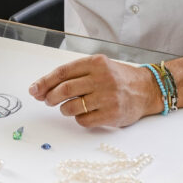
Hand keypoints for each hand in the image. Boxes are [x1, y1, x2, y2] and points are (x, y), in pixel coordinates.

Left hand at [28, 54, 162, 127]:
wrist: (147, 90)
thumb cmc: (118, 78)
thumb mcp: (99, 67)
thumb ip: (74, 75)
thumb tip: (42, 89)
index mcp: (96, 63)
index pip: (63, 72)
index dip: (45, 82)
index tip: (34, 90)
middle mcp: (102, 78)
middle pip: (64, 90)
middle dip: (50, 97)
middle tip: (48, 101)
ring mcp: (107, 97)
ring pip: (72, 107)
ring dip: (64, 109)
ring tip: (68, 107)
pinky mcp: (111, 114)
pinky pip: (83, 120)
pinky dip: (78, 118)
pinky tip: (85, 113)